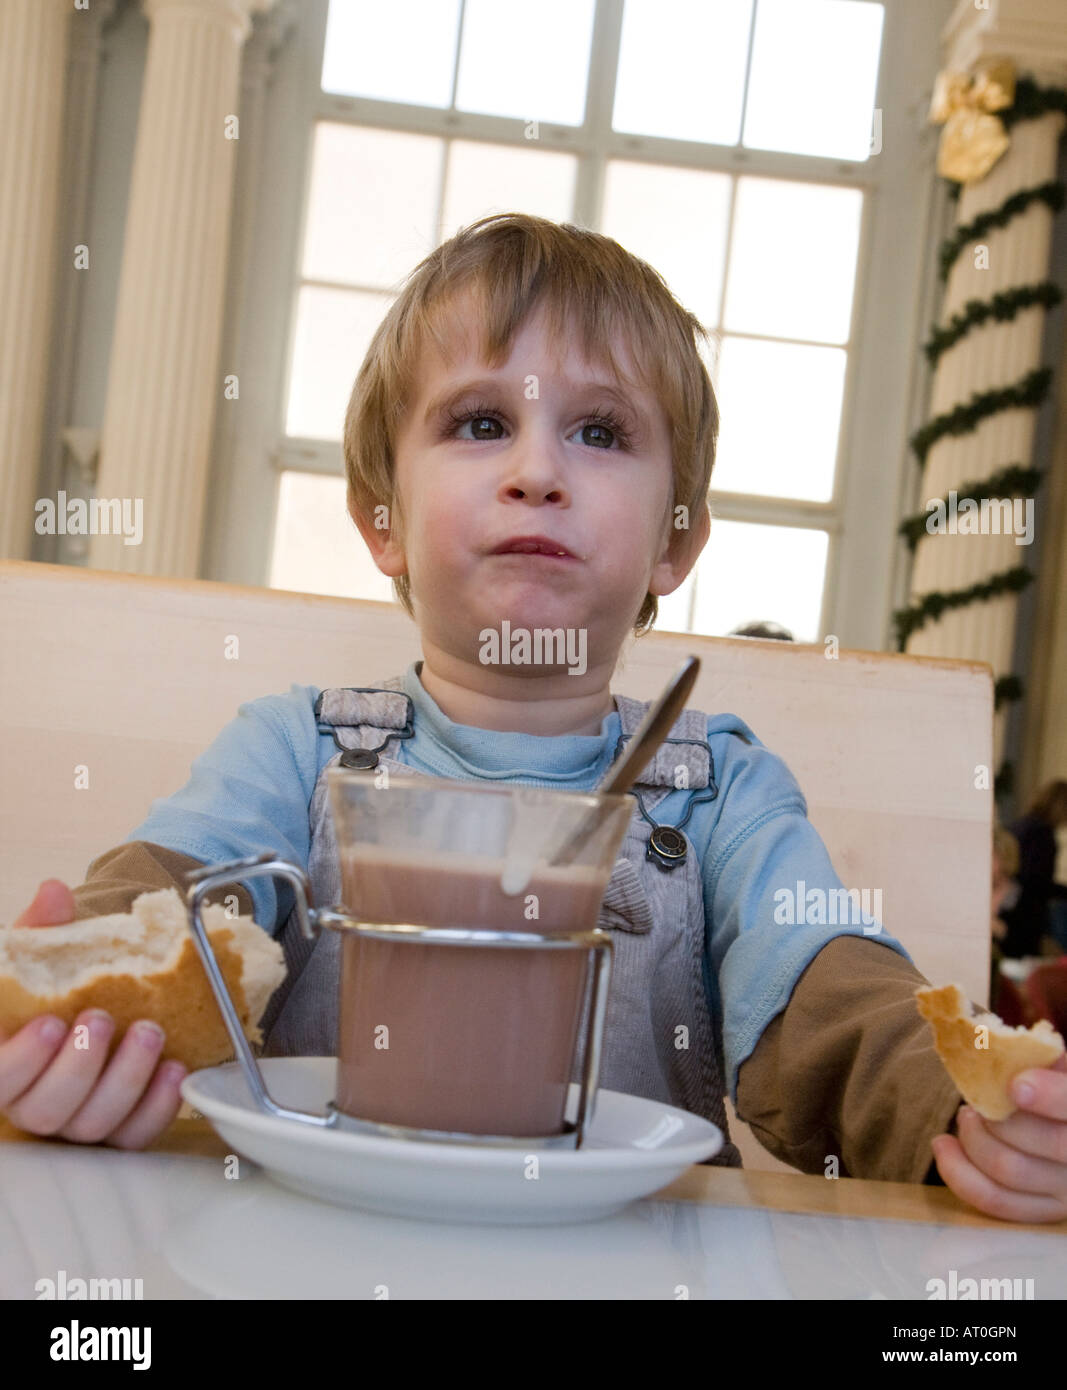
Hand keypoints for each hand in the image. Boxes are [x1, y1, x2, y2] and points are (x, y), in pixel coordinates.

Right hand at [0, 880, 186, 1148]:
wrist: (92, 1005)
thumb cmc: (56, 989)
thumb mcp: (40, 956)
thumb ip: (39, 929)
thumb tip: (54, 892)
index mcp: (4, 1065)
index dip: (20, 1061)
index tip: (51, 1022)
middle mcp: (33, 1102)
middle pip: (46, 1110)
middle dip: (79, 1067)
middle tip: (102, 1020)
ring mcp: (78, 1120)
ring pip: (94, 1124)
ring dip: (125, 1080)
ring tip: (149, 1031)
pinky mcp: (119, 1128)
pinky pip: (135, 1135)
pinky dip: (157, 1106)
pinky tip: (175, 1069)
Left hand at [931, 1054, 1066, 1222]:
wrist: (1060, 1127)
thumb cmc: (1052, 1091)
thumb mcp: (1055, 1072)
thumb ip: (1041, 1058)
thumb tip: (996, 1042)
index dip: (1049, 1096)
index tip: (1014, 1085)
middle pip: (1040, 1142)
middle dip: (998, 1118)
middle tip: (977, 1104)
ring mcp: (1066, 1193)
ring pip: (1009, 1170)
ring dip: (973, 1139)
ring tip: (966, 1118)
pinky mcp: (1042, 1213)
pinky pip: (995, 1200)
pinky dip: (958, 1172)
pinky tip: (944, 1145)